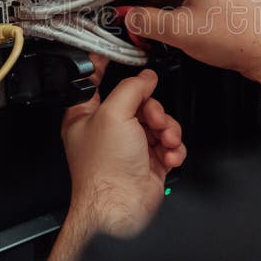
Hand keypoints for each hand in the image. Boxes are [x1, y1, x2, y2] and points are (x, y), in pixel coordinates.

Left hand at [61, 62, 185, 238]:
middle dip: (154, 110)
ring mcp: (130, 146)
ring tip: (163, 141)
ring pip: (158, 121)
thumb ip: (132, 88)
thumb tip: (146, 77)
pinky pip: (169, 143)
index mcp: (86, 116)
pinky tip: (168, 155)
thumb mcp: (114, 114)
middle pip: (139, 101)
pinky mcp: (150, 161)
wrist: (122, 208)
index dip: (105, 65)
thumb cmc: (104, 171)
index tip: (117, 52)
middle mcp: (107, 130)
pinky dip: (173, 148)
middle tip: (152, 119)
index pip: (94, 81)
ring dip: (167, 129)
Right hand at [126, 0, 260, 84]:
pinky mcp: (239, 1)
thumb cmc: (238, 37)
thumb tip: (131, 17)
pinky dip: (196, 17)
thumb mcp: (180, 30)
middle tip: (148, 27)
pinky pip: (208, 4)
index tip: (127, 6)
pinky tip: (196, 34)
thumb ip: (148, 21)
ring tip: (176, 33)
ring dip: (178, 14)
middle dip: (158, 8)